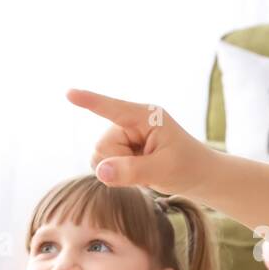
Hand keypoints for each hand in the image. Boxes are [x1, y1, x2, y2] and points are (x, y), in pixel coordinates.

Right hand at [67, 88, 212, 195]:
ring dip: (119, 169)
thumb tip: (100, 171)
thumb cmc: (187, 168)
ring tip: (146, 168)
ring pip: (100, 156)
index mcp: (146, 116)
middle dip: (120, 163)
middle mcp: (132, 121)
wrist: (199, 175)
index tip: (69, 93)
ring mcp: (125, 133)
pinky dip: (117, 173)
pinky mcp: (121, 146)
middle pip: (103, 146)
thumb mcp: (163, 170)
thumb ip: (131, 171)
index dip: (90, 101)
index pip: (112, 108)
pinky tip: (137, 170)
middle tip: (149, 168)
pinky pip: (103, 163)